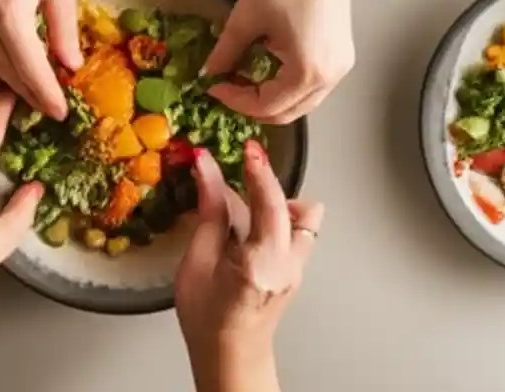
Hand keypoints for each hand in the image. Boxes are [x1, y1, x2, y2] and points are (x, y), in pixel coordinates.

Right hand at [0, 0, 81, 118]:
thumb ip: (63, 28)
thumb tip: (69, 64)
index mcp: (10, 15)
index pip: (30, 71)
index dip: (46, 95)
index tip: (60, 112)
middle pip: (3, 71)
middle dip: (26, 92)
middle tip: (46, 107)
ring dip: (5, 77)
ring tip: (27, 91)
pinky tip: (3, 61)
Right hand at [175, 148, 323, 391]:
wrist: (230, 355)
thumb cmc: (207, 319)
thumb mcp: (197, 264)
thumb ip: (209, 212)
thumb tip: (206, 167)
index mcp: (261, 265)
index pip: (270, 205)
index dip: (260, 172)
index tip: (248, 149)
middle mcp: (289, 266)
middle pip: (298, 208)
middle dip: (269, 183)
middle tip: (242, 168)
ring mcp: (299, 269)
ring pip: (307, 219)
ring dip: (281, 203)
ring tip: (249, 206)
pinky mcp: (298, 269)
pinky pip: (299, 232)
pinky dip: (280, 218)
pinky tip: (252, 226)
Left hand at [203, 0, 353, 123]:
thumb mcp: (246, 16)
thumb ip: (226, 51)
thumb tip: (208, 73)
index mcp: (307, 72)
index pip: (267, 106)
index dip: (235, 100)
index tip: (212, 86)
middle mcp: (330, 77)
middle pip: (288, 112)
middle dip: (253, 105)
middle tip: (227, 87)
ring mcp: (341, 66)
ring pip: (301, 101)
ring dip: (272, 96)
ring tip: (244, 76)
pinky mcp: (341, 54)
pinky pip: (312, 84)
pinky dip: (288, 83)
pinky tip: (268, 64)